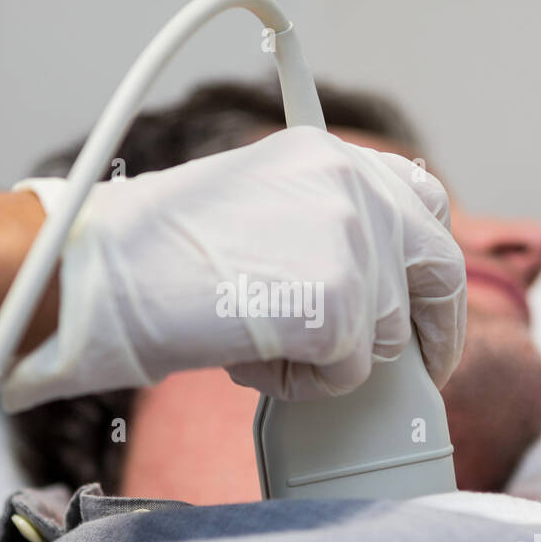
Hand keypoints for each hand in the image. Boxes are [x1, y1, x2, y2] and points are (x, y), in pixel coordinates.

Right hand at [1, 126, 466, 410]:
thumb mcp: (258, 204)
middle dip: (433, 330)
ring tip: (258, 342)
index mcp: (332, 156)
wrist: (101, 271)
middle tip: (420, 369)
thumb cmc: (157, 250)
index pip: (425, 200)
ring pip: (386, 337)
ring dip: (329, 358)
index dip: (431, 264)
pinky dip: (299, 385)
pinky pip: (346, 377)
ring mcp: (352, 245)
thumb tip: (374, 280)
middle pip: (438, 269)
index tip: (428, 305)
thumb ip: (324, 222)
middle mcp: (354, 187)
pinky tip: (248, 358)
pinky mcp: (338, 308)